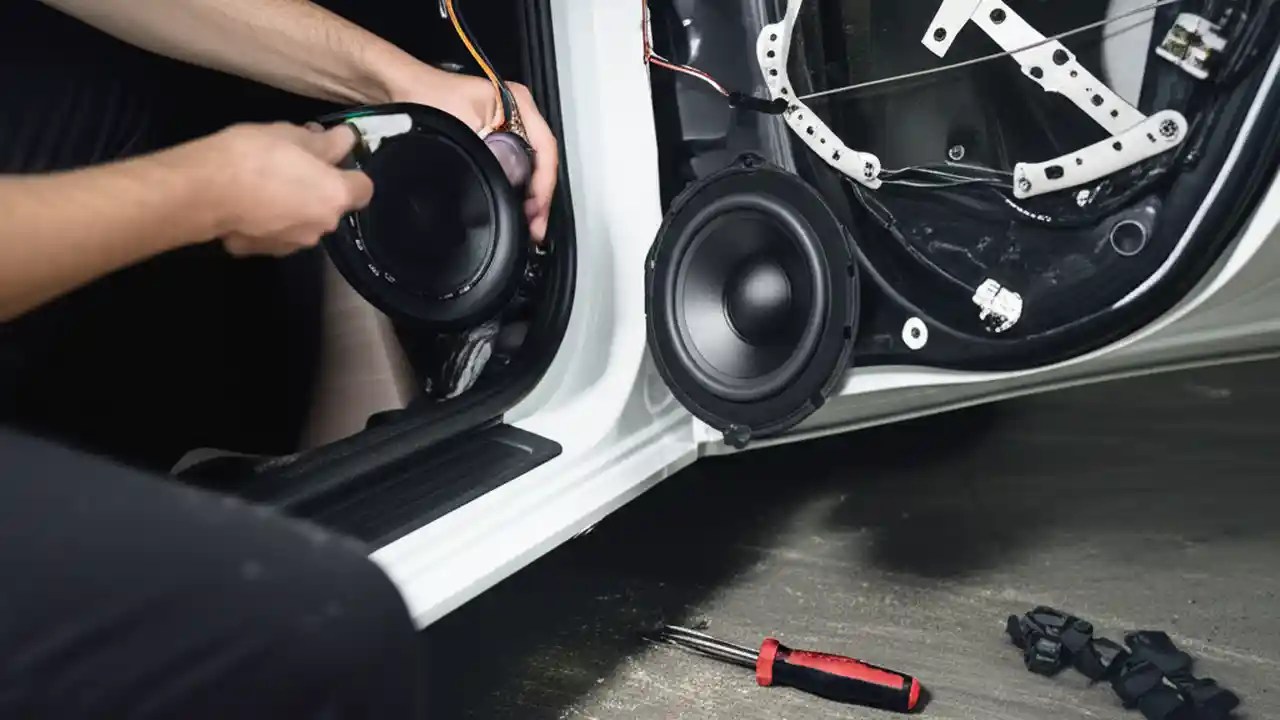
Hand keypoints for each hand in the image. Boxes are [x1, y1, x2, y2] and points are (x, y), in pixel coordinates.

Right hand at [200, 123, 373, 257]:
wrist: (203, 191)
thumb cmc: (253, 155)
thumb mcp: (290, 135)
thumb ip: (324, 142)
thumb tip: (346, 139)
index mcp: (334, 197)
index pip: (363, 189)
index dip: (349, 174)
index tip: (330, 160)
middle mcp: (321, 227)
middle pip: (330, 206)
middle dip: (317, 189)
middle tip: (291, 165)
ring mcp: (293, 244)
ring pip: (303, 221)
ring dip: (292, 206)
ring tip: (263, 183)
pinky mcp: (264, 252)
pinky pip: (275, 233)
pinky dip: (267, 221)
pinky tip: (246, 204)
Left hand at [399, 69, 558, 242]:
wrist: (400, 90)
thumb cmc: (427, 97)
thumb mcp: (463, 130)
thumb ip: (490, 157)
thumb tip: (508, 189)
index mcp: (519, 104)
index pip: (545, 150)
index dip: (544, 187)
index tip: (537, 212)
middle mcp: (518, 114)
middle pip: (541, 162)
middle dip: (539, 197)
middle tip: (536, 226)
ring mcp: (506, 127)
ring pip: (529, 167)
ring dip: (528, 196)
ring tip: (527, 222)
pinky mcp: (493, 139)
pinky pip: (514, 167)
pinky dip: (514, 188)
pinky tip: (511, 205)